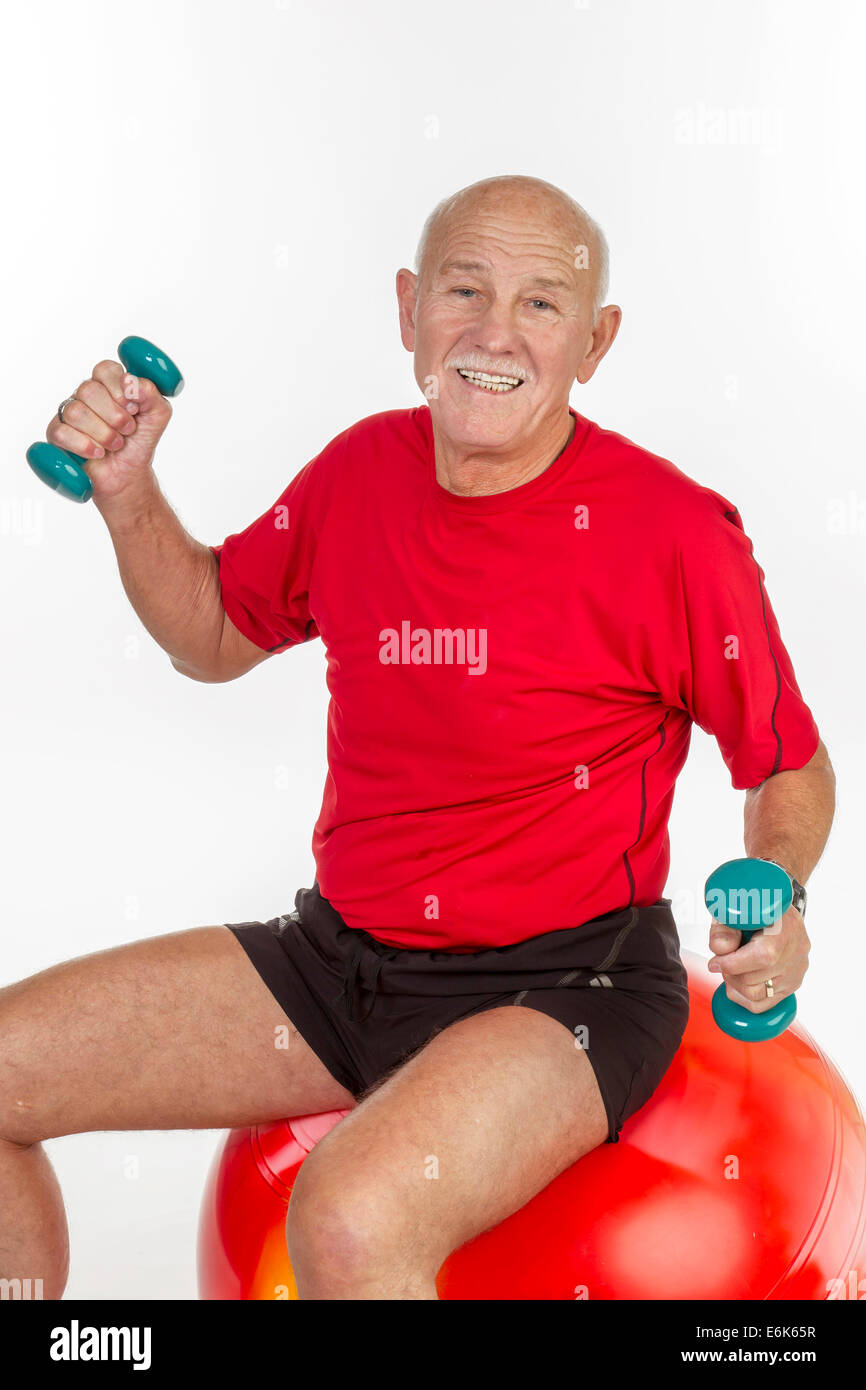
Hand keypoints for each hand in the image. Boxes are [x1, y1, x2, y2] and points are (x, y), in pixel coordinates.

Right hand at [44, 359, 172, 504]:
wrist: (129, 473)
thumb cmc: (139, 441)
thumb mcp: (158, 415)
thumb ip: (151, 393)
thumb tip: (131, 383)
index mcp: (108, 383)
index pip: (105, 370)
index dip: (120, 389)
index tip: (133, 409)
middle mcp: (86, 395)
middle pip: (89, 390)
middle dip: (115, 416)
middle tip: (127, 430)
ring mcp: (69, 413)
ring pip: (76, 412)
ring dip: (103, 433)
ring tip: (115, 444)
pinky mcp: (57, 435)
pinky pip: (61, 432)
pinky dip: (85, 446)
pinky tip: (97, 452)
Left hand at [707, 906, 809, 1012]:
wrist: (776, 908)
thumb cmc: (754, 908)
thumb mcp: (734, 909)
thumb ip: (724, 929)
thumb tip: (721, 950)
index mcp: (786, 928)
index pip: (762, 957)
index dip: (731, 963)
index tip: (715, 961)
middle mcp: (796, 952)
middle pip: (755, 980)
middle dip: (731, 974)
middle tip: (722, 962)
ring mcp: (796, 971)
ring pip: (757, 996)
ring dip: (736, 986)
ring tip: (731, 970)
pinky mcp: (792, 984)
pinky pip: (765, 1004)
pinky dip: (745, 998)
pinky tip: (737, 985)